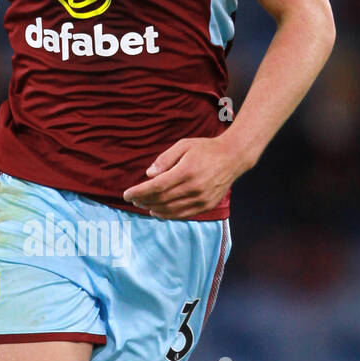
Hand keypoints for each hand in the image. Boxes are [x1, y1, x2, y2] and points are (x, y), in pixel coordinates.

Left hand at [122, 135, 249, 218]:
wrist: (233, 157)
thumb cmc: (206, 149)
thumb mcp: (184, 145)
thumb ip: (165, 159)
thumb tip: (148, 174)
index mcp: (187, 171)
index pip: (156, 186)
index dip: (139, 192)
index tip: (126, 194)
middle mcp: (194, 188)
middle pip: (161, 200)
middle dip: (143, 201)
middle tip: (132, 200)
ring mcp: (201, 199)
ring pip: (171, 210)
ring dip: (153, 209)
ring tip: (142, 205)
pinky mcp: (206, 205)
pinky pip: (183, 214)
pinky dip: (168, 215)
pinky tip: (157, 212)